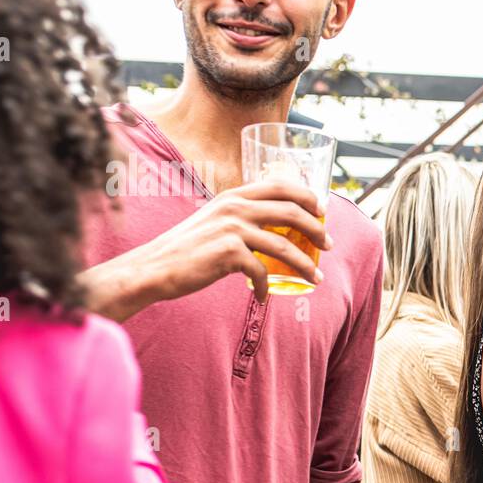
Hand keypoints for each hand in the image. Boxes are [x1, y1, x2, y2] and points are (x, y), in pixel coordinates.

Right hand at [84, 179, 332, 317]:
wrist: (154, 268)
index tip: (323, 211)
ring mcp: (232, 229)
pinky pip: (262, 272)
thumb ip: (240, 218)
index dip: (307, 196)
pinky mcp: (228, 253)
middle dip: (317, 230)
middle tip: (328, 246)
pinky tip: (265, 298)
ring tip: (316, 280)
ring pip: (284, 247)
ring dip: (305, 266)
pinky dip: (267, 287)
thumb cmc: (187, 249)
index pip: (280, 185)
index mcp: (233, 196)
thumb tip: (273, 230)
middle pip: (291, 212)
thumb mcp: (214, 222)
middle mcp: (234, 207)